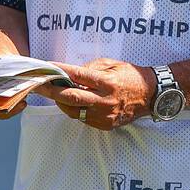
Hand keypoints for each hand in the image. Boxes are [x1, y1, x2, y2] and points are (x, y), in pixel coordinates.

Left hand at [35, 58, 153, 130]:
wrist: (151, 96)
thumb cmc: (131, 76)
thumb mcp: (113, 64)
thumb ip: (92, 68)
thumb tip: (72, 72)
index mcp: (108, 82)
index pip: (78, 75)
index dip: (61, 71)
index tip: (47, 67)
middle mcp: (105, 100)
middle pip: (71, 98)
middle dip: (52, 91)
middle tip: (39, 85)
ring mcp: (104, 115)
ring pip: (73, 111)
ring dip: (61, 102)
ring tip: (54, 94)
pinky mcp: (105, 125)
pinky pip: (83, 118)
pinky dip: (75, 110)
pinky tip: (73, 102)